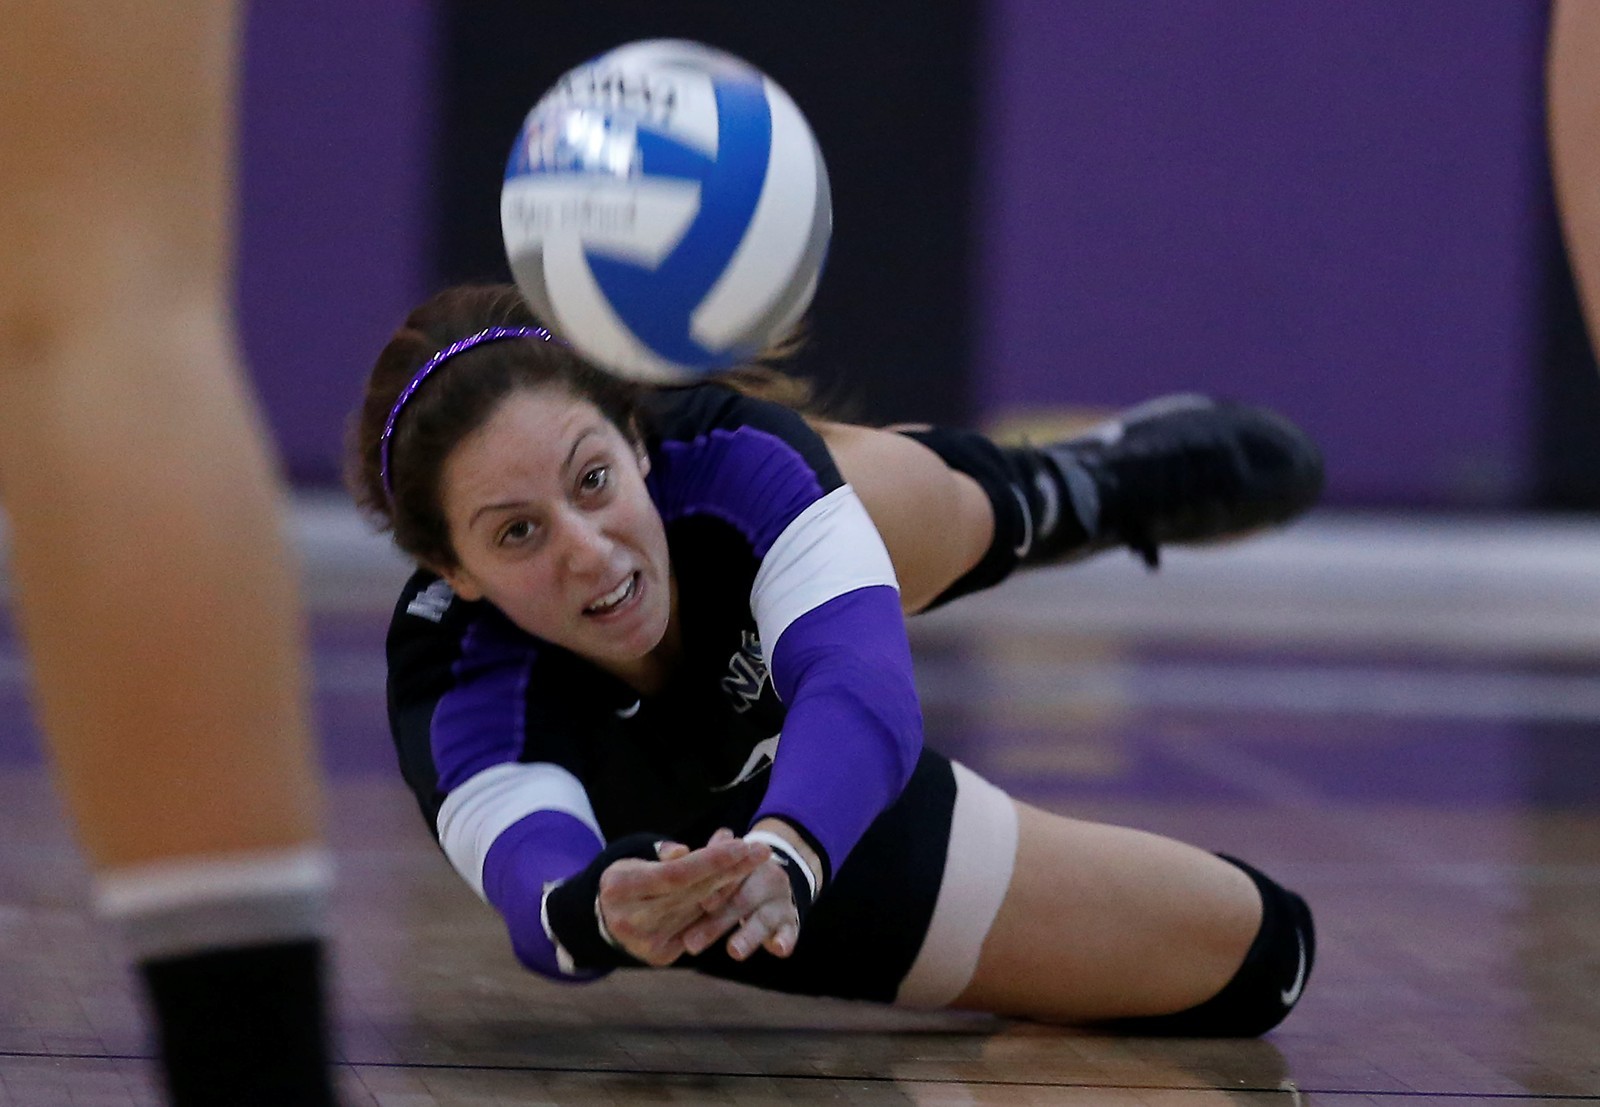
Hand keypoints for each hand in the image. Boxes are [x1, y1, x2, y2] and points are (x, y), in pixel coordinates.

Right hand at [595, 829, 765, 965]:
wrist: (604, 918)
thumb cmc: (626, 876)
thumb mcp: (632, 855)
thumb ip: (660, 853)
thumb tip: (685, 852)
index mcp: (620, 887)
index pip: (676, 874)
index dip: (710, 860)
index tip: (741, 845)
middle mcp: (632, 919)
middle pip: (693, 892)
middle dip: (730, 870)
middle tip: (761, 851)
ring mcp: (646, 942)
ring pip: (700, 910)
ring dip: (730, 886)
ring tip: (754, 864)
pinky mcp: (660, 956)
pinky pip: (697, 927)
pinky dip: (717, 907)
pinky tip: (737, 887)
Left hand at [680, 855, 800, 961]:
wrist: (773, 875)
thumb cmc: (733, 875)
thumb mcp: (719, 863)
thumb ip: (695, 859)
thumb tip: (672, 852)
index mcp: (744, 861)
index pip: (729, 874)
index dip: (717, 890)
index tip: (702, 904)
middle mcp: (765, 877)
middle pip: (742, 900)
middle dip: (717, 923)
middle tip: (692, 944)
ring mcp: (779, 900)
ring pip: (764, 917)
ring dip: (749, 935)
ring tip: (732, 952)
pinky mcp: (790, 921)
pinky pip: (790, 930)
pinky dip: (785, 939)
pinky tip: (778, 949)